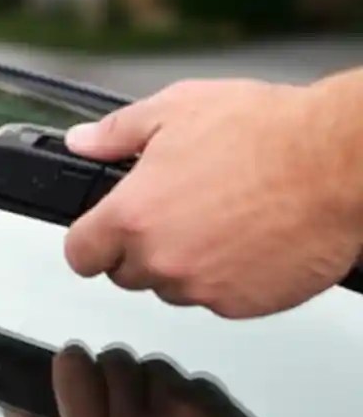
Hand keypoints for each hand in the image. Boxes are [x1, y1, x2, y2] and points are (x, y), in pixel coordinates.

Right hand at [5, 347, 273, 416]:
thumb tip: (14, 406)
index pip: (73, 364)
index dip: (78, 371)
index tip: (84, 385)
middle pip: (115, 359)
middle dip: (118, 380)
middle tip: (127, 413)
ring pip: (155, 366)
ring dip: (155, 387)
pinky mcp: (223, 415)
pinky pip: (195, 382)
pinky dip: (191, 402)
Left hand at [62, 77, 362, 317]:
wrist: (338, 164)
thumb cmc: (266, 133)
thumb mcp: (175, 109)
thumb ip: (116, 133)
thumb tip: (82, 142)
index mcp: (132, 216)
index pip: (79, 255)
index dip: (90, 241)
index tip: (101, 232)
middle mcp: (162, 260)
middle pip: (126, 274)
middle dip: (139, 248)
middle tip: (174, 211)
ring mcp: (203, 289)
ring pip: (171, 288)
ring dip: (182, 264)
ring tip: (217, 220)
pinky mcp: (243, 306)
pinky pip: (215, 299)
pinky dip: (224, 278)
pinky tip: (245, 241)